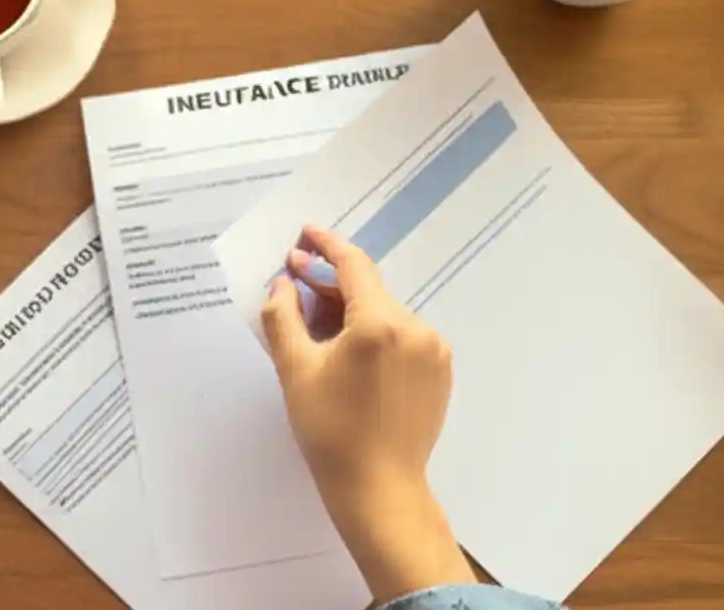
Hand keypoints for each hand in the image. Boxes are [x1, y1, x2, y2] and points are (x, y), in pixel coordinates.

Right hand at [262, 225, 473, 599]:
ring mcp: (434, 350)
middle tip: (295, 289)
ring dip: (353, 312)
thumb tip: (283, 284)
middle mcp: (415, 328)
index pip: (353, 265)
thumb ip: (284, 317)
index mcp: (380, 323)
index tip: (304, 235)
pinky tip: (350, 355)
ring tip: (319, 331)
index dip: (325, 245)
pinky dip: (376, 335)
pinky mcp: (441, 371)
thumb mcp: (295, 371)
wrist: (379, 488)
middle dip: (331, 286)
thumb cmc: (330, 431)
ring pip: (385, 314)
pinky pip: (403, 337)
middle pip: (368, 291)